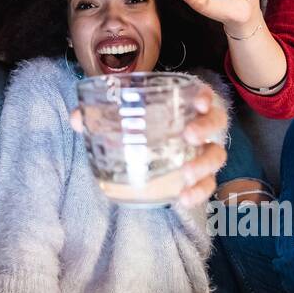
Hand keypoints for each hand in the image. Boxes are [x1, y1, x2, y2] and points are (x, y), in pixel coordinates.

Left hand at [70, 83, 227, 206]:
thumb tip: (77, 119)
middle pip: (215, 123)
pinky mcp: (199, 175)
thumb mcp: (123, 112)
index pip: (203, 93)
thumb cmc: (140, 120)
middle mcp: (200, 124)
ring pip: (216, 155)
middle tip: (189, 137)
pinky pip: (206, 184)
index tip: (199, 100)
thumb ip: (99, 113)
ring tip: (186, 175)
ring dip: (204, 165)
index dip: (205, 95)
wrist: (145, 140)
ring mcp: (202, 150)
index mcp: (185, 103)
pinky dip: (199, 193)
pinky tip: (184, 199)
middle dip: (206, 129)